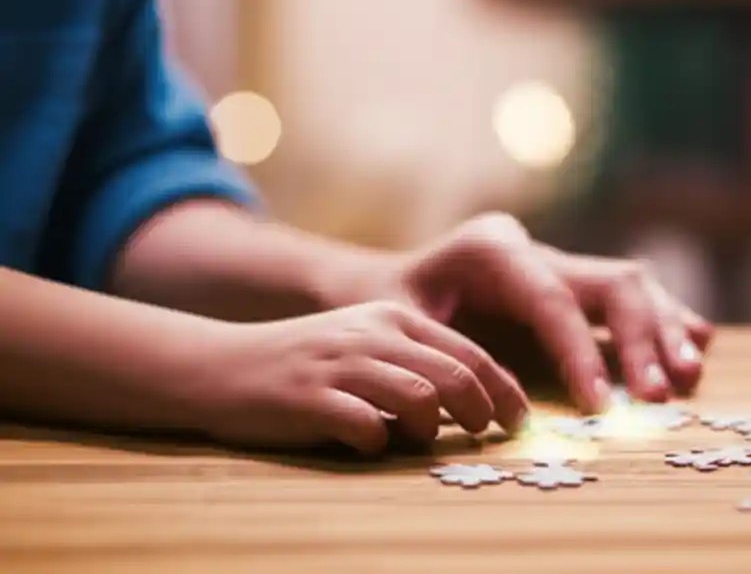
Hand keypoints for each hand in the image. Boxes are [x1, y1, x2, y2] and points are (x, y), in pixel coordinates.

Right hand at [192, 301, 528, 453]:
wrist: (220, 365)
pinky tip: (369, 444)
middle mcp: (371, 335)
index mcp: (392, 318)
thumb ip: (414, 362)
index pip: (468, 352)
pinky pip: (365, 426)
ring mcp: (340, 365)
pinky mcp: (309, 398)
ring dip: (431, 428)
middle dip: (482, 410)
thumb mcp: (364, 343)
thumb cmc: (307, 363)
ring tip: (420, 438)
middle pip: (454, 375)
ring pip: (419, 398)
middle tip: (486, 435)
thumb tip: (474, 404)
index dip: (502, 389)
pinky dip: (379, 443)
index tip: (518, 418)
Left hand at [361, 214, 712, 412]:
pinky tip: (697, 344)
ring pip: (632, 284)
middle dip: (641, 339)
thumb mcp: (395, 326)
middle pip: (611, 283)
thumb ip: (442, 356)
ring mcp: (560, 260)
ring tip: (688, 377)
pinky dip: (666, 320)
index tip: (601, 404)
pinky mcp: (574, 282)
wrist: (383, 283)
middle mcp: (535, 247)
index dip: (583, 352)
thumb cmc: (384, 308)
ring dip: (665, 331)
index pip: (553, 300)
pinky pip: (632, 296)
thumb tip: (495, 402)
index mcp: (493, 249)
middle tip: (657, 396)